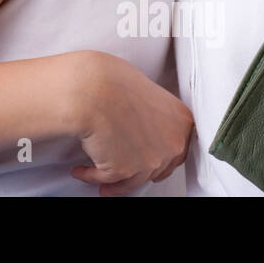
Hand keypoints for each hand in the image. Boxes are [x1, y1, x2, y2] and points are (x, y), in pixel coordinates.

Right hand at [69, 52, 192, 195]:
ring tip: (100, 176)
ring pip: (132, 179)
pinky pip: (105, 178)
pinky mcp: (123, 170)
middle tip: (125, 170)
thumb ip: (152, 114)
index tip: (153, 164)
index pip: (177, 151)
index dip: (162, 159)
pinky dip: (91, 176)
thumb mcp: (144, 92)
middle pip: (156, 168)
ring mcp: (149, 159)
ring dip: (115, 181)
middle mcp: (171, 143)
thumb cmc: (112, 82)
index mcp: (181, 121)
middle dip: (138, 170)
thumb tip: (140, 124)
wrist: (92, 88)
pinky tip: (82, 171)